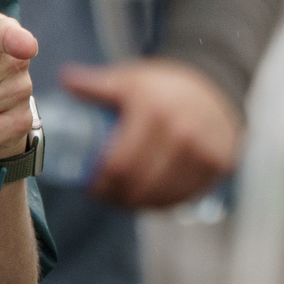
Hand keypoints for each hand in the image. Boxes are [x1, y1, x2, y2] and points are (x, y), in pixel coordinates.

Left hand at [60, 58, 242, 207]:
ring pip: (161, 196)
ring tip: (123, 198)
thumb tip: (64, 79)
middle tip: (104, 194)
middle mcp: (183, 133)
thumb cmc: (165, 86)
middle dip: (115, 196)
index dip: (100, 182)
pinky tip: (148, 199)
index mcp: (155, 111)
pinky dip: (162, 203)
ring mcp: (204, 151)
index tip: (90, 184)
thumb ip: (96, 83)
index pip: (119, 164)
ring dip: (137, 203)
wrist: (216, 83)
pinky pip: (183, 197)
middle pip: (138, 184)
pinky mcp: (219, 164)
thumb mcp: (131, 80)